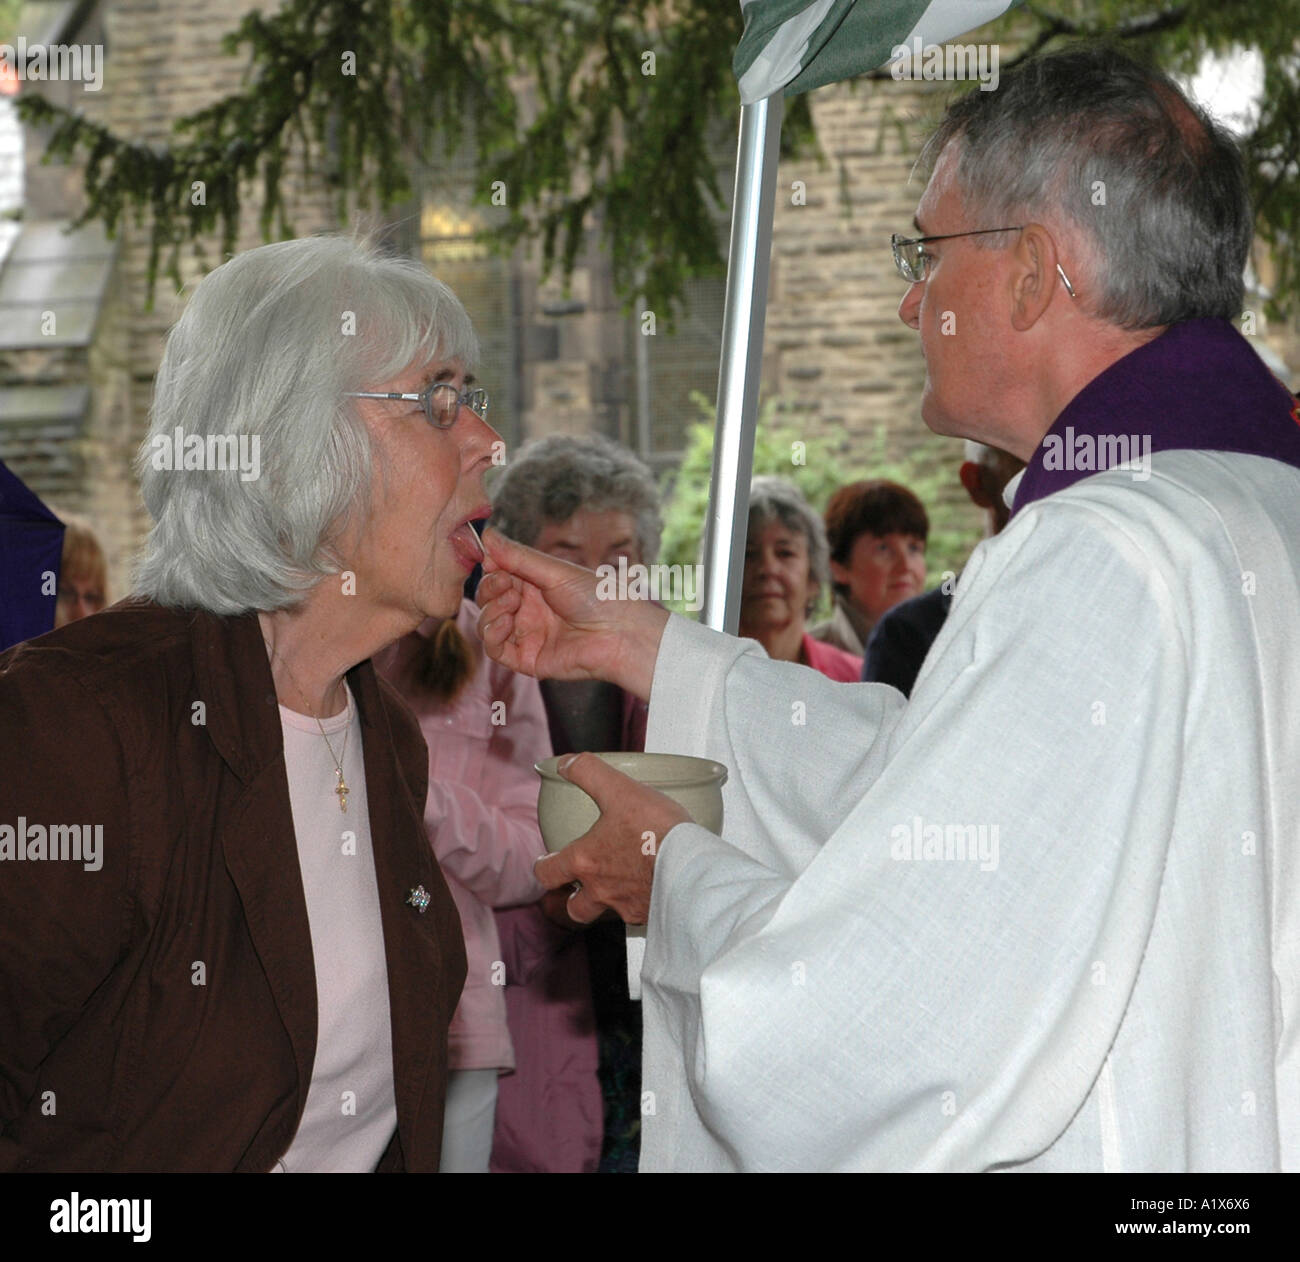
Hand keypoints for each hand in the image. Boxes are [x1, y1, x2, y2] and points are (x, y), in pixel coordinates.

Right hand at [476, 529, 668, 699]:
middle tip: (504, 582)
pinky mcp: (526, 658)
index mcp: (535, 585)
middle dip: (489, 588)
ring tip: (511, 601)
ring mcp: (527, 634)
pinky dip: (491, 633)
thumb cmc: (598, 597)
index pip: (498, 575)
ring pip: (487, 623)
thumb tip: (487, 535)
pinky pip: (495, 649)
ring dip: (490, 609)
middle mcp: (528, 609)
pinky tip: (504, 622)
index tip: (489, 560)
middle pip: (488, 598)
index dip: (490, 569)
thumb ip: (518, 556)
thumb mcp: (554, 571)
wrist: (620, 632)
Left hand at [533, 753, 690, 924]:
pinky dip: (640, 904)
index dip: (544, 867)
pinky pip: (639, 916)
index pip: (548, 874)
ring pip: (606, 915)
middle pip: (574, 908)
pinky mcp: (652, 915)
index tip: (548, 862)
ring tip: (619, 888)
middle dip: (572, 899)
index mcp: (586, 861)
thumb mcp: (620, 789)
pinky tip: (653, 890)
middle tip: (579, 886)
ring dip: (606, 905)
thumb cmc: (656, 831)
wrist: (693, 867)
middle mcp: (601, 891)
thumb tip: (566, 763)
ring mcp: (627, 907)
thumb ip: (589, 772)